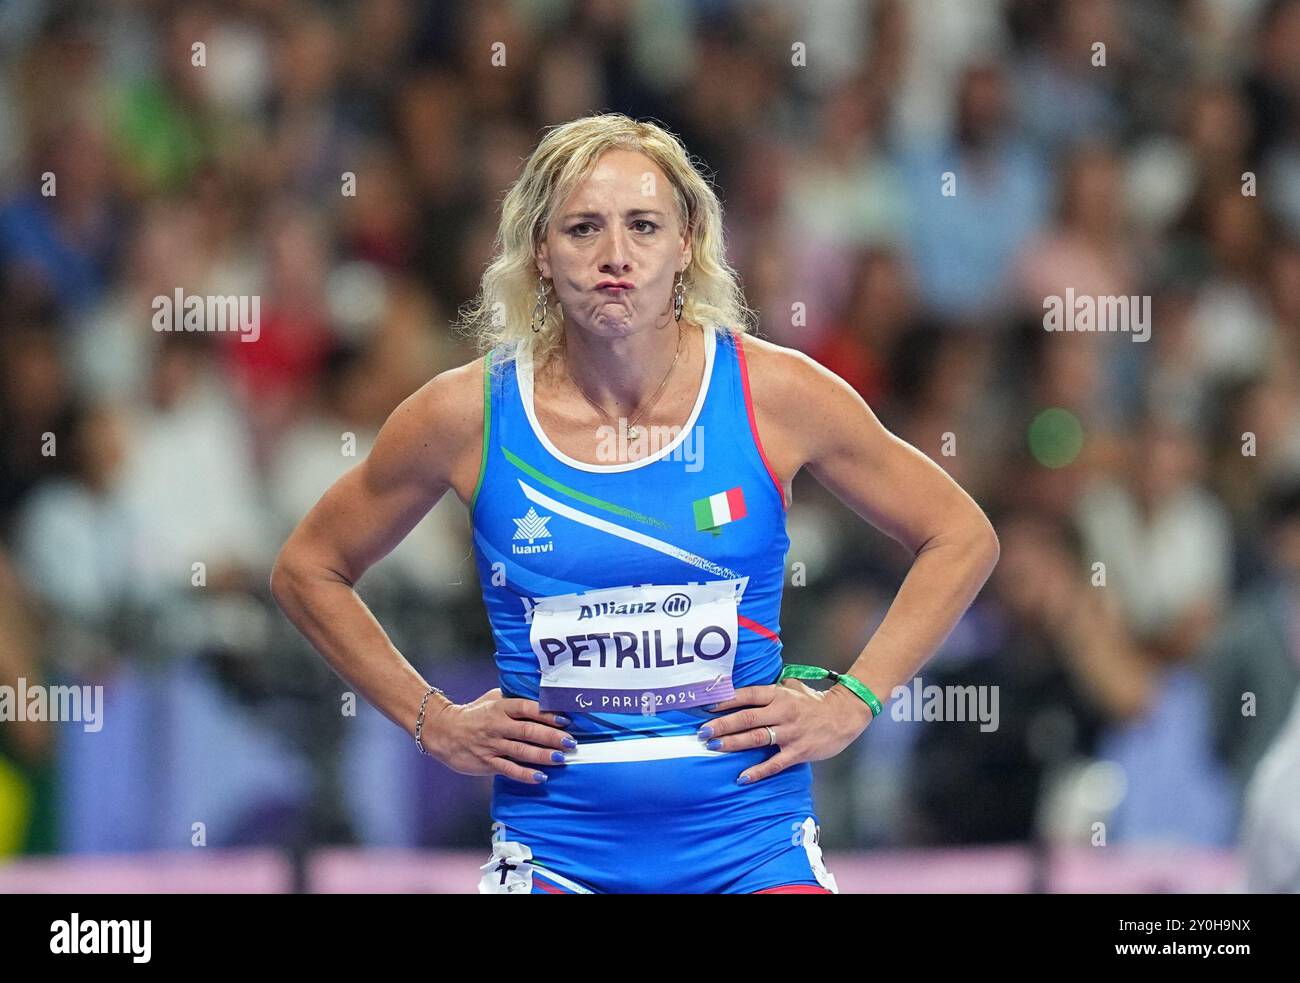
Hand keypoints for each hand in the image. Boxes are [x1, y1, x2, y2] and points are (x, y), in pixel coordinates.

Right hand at [423, 687, 574, 784]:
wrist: (443, 731)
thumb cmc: (474, 713)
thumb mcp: (493, 699)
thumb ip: (514, 698)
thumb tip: (542, 693)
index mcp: (500, 707)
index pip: (526, 708)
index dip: (546, 713)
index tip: (565, 719)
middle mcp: (497, 726)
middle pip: (527, 731)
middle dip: (551, 737)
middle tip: (570, 742)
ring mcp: (492, 745)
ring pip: (520, 751)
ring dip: (542, 755)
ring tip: (561, 758)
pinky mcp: (487, 762)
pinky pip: (508, 769)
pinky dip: (524, 774)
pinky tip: (540, 777)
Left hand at [697, 678, 873, 784]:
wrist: (844, 716)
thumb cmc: (814, 701)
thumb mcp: (793, 687)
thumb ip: (771, 688)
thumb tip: (744, 688)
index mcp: (778, 694)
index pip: (747, 695)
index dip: (726, 701)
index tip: (706, 706)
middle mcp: (782, 712)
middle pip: (746, 718)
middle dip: (722, 725)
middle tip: (702, 732)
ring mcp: (790, 732)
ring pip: (756, 738)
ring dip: (733, 744)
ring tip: (713, 748)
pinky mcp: (798, 751)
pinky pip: (775, 763)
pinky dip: (758, 771)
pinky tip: (742, 778)